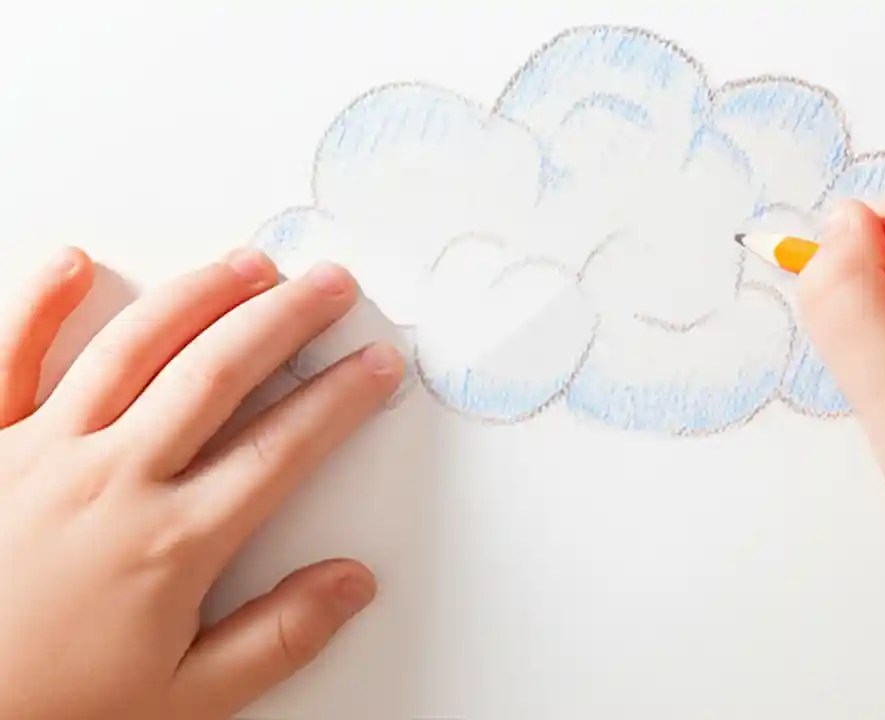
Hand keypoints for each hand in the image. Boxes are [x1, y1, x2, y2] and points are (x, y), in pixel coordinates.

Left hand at [0, 247, 401, 718]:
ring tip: (248, 265)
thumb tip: (351, 585)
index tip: (376, 366)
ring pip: (134, 349)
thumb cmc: (51, 709)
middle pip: (218, 374)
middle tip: (330, 285)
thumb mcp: (184, 700)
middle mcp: (111, 480)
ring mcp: (39, 453)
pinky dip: (39, 305)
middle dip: (285, 320)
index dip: (340, 400)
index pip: (282, 449)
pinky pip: (7, 356)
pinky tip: (74, 264)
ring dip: (198, 296)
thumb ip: (276, 639)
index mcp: (171, 543)